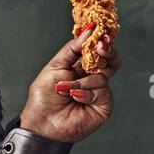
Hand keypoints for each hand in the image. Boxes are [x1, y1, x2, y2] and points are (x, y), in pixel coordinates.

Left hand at [17, 25, 119, 143]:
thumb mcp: (55, 66)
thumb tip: (88, 31)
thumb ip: (72, 48)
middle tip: (101, 47)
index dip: (99, 41)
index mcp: (79, 67)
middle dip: (107, 51)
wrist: (43, 122)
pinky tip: (75, 98)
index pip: (95, 50)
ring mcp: (99, 91)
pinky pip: (103, 91)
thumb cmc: (44, 96)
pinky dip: (86, 93)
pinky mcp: (104, 105)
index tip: (100, 32)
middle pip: (110, 60)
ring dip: (82, 81)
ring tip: (65, 89)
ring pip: (102, 76)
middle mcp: (91, 78)